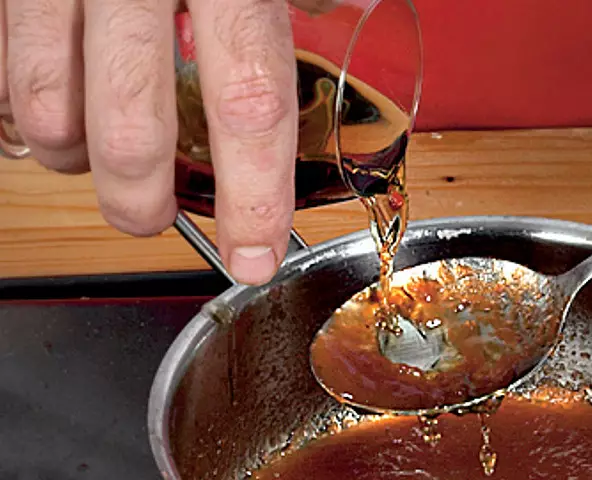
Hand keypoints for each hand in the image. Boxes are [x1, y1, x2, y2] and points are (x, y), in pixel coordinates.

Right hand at [2, 0, 299, 284]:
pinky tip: (66, 108)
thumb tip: (329, 25)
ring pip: (51, 114)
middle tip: (154, 220)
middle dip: (142, 203)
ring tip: (103, 155)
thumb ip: (290, 2)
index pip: (251, 106)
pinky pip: (5, 80)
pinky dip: (32, 116)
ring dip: (77, 160)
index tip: (255, 255)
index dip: (255, 196)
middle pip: (133, 133)